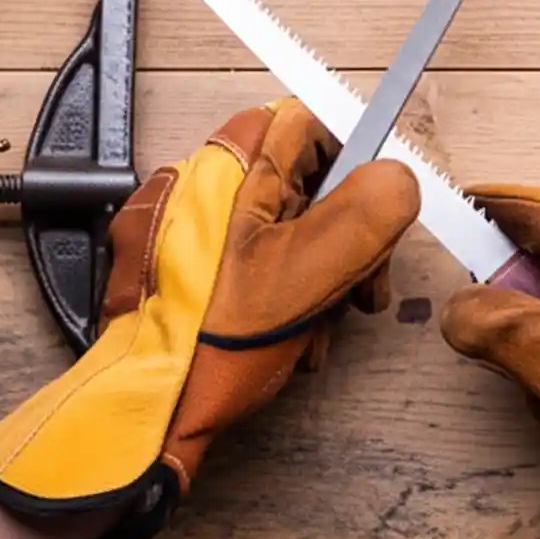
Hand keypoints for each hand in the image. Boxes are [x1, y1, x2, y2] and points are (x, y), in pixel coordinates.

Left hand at [0, 98, 419, 538]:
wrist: (142, 416)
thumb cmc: (212, 345)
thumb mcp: (309, 273)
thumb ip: (366, 212)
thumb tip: (397, 179)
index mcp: (230, 168)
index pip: (311, 122)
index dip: (357, 162)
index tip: (377, 216)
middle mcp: (205, 183)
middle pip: (307, 180)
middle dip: (348, 236)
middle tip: (364, 289)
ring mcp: (192, 225)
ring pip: (288, 225)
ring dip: (324, 273)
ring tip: (324, 326)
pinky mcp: (188, 264)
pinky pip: (257, 257)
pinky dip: (286, 290)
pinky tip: (295, 334)